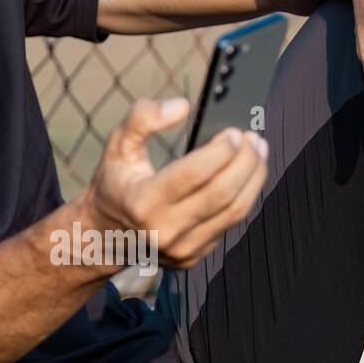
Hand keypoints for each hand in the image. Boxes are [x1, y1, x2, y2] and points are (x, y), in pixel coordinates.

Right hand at [76, 98, 267, 269]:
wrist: (105, 233)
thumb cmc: (115, 184)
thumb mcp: (117, 146)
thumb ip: (142, 118)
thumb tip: (182, 107)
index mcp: (142, 202)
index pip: (193, 174)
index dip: (220, 151)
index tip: (233, 132)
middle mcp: (164, 230)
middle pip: (221, 193)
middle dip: (245, 162)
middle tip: (252, 139)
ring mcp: (182, 248)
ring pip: (234, 211)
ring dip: (253, 179)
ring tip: (258, 153)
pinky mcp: (194, 256)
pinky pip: (230, 224)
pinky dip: (244, 196)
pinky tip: (246, 176)